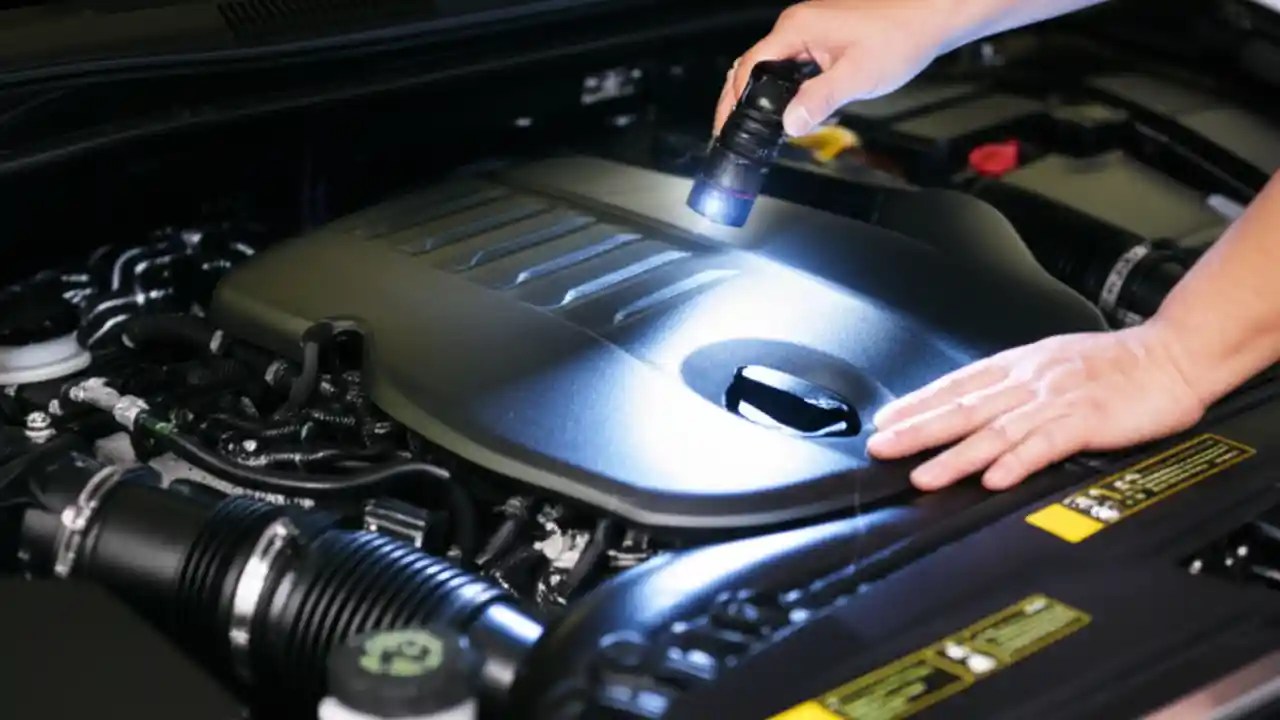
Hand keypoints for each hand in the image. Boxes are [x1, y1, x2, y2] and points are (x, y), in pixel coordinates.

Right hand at [713, 0, 955, 137]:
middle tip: (728, 134)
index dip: (734, 102)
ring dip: (760, 97)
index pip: (749, 68)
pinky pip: (790, 66)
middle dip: (737, 102)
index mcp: (796, 30)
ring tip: (752, 129)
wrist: (928, 18)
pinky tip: (790, 111)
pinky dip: (782, 90)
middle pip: (751, 67)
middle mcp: (795, 26)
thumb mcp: (857, 76)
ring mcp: (807, 31)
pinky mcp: (820, 39)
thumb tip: (790, 123)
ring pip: (770, 68)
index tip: (726, 129)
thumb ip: (820, 100)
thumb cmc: (899, 37)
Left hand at [866, 324, 1207, 491]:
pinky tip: (994, 478)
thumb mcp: (1051, 363)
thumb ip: (1012, 386)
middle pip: (964, 408)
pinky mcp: (1087, 419)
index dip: (917, 404)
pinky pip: (1046, 443)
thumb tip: (971, 405)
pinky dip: (1018, 461)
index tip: (884, 422)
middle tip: (881, 447)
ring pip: (995, 431)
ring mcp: (1057, 400)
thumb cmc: (1115, 364)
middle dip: (918, 430)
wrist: (1173, 355)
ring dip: (956, 455)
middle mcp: (1030, 381)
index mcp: (1019, 366)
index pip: (956, 385)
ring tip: (924, 475)